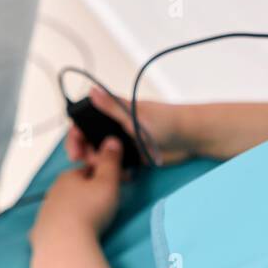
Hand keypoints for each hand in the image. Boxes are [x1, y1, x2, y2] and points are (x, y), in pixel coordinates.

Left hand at [33, 137, 124, 241]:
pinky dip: (61, 229)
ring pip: (62, 207)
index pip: (87, 170)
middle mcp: (53, 192)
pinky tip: (70, 235)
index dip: (102, 176)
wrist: (64, 245)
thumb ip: (111, 160)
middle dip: (87, 193)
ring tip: (90, 222)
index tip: (114, 186)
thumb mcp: (108, 182)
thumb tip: (112, 140)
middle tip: (104, 205)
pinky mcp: (39, 233)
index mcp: (68, 177)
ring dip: (74, 210)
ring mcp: (44, 213)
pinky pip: (52, 227)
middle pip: (73, 188)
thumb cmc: (89, 211)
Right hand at [64, 85, 197, 166]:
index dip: (76, 135)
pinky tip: (119, 177)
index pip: (86, 122)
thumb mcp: (135, 115)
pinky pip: (117, 166)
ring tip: (103, 172)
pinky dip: (114, 172)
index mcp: (114, 112)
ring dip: (99, 165)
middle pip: (90, 141)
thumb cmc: (166, 119)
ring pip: (102, 156)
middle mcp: (116, 127)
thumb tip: (92, 90)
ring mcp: (125, 143)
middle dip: (85, 153)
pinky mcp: (134, 157)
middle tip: (89, 164)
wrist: (191, 137)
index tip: (75, 149)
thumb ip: (112, 106)